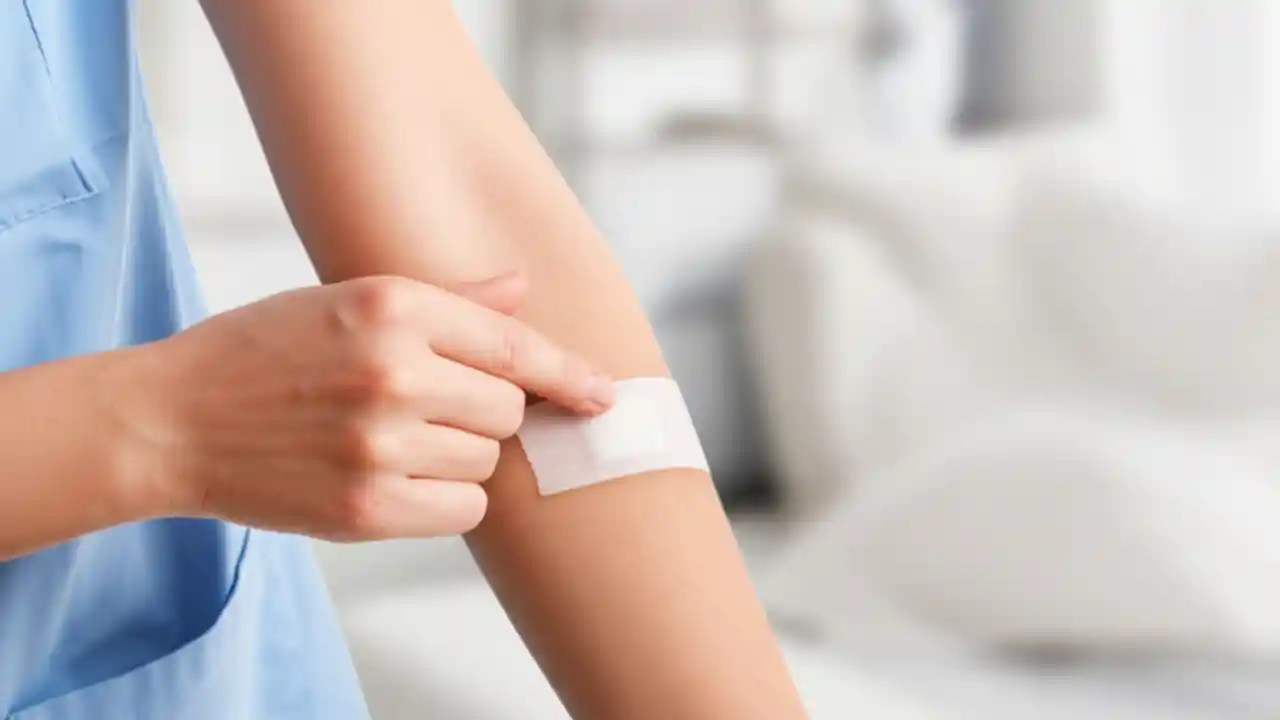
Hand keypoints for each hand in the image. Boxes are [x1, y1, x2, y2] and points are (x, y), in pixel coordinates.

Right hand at [121, 272, 612, 539]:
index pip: (511, 344)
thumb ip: (445, 300)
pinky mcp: (366, 509)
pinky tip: (400, 477)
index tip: (605, 395)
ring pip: (486, 461)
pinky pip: (463, 510)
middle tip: (428, 404)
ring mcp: (379, 445)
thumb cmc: (265, 351)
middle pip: (506, 407)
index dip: (567, 373)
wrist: (174, 419)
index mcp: (390, 307)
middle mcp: (392, 372)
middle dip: (483, 409)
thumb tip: (520, 287)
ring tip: (398, 437)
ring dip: (462, 455)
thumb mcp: (345, 299)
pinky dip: (447, 498)